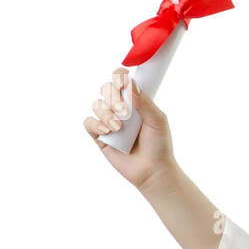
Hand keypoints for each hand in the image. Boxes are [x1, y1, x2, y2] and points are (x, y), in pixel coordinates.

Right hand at [83, 67, 176, 189]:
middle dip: (113, 98)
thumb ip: (144, 101)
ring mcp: (109, 121)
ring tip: (119, 128)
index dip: (119, 76)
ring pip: (97, 105)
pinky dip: (96, 124)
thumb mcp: (157, 120)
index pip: (122, 80)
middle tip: (125, 113)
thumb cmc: (159, 145)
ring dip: (107, 114)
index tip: (122, 82)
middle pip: (106, 88)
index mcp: (136, 101)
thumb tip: (130, 84)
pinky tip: (107, 131)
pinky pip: (89, 122)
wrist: (153, 171)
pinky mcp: (100, 136)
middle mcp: (121, 108)